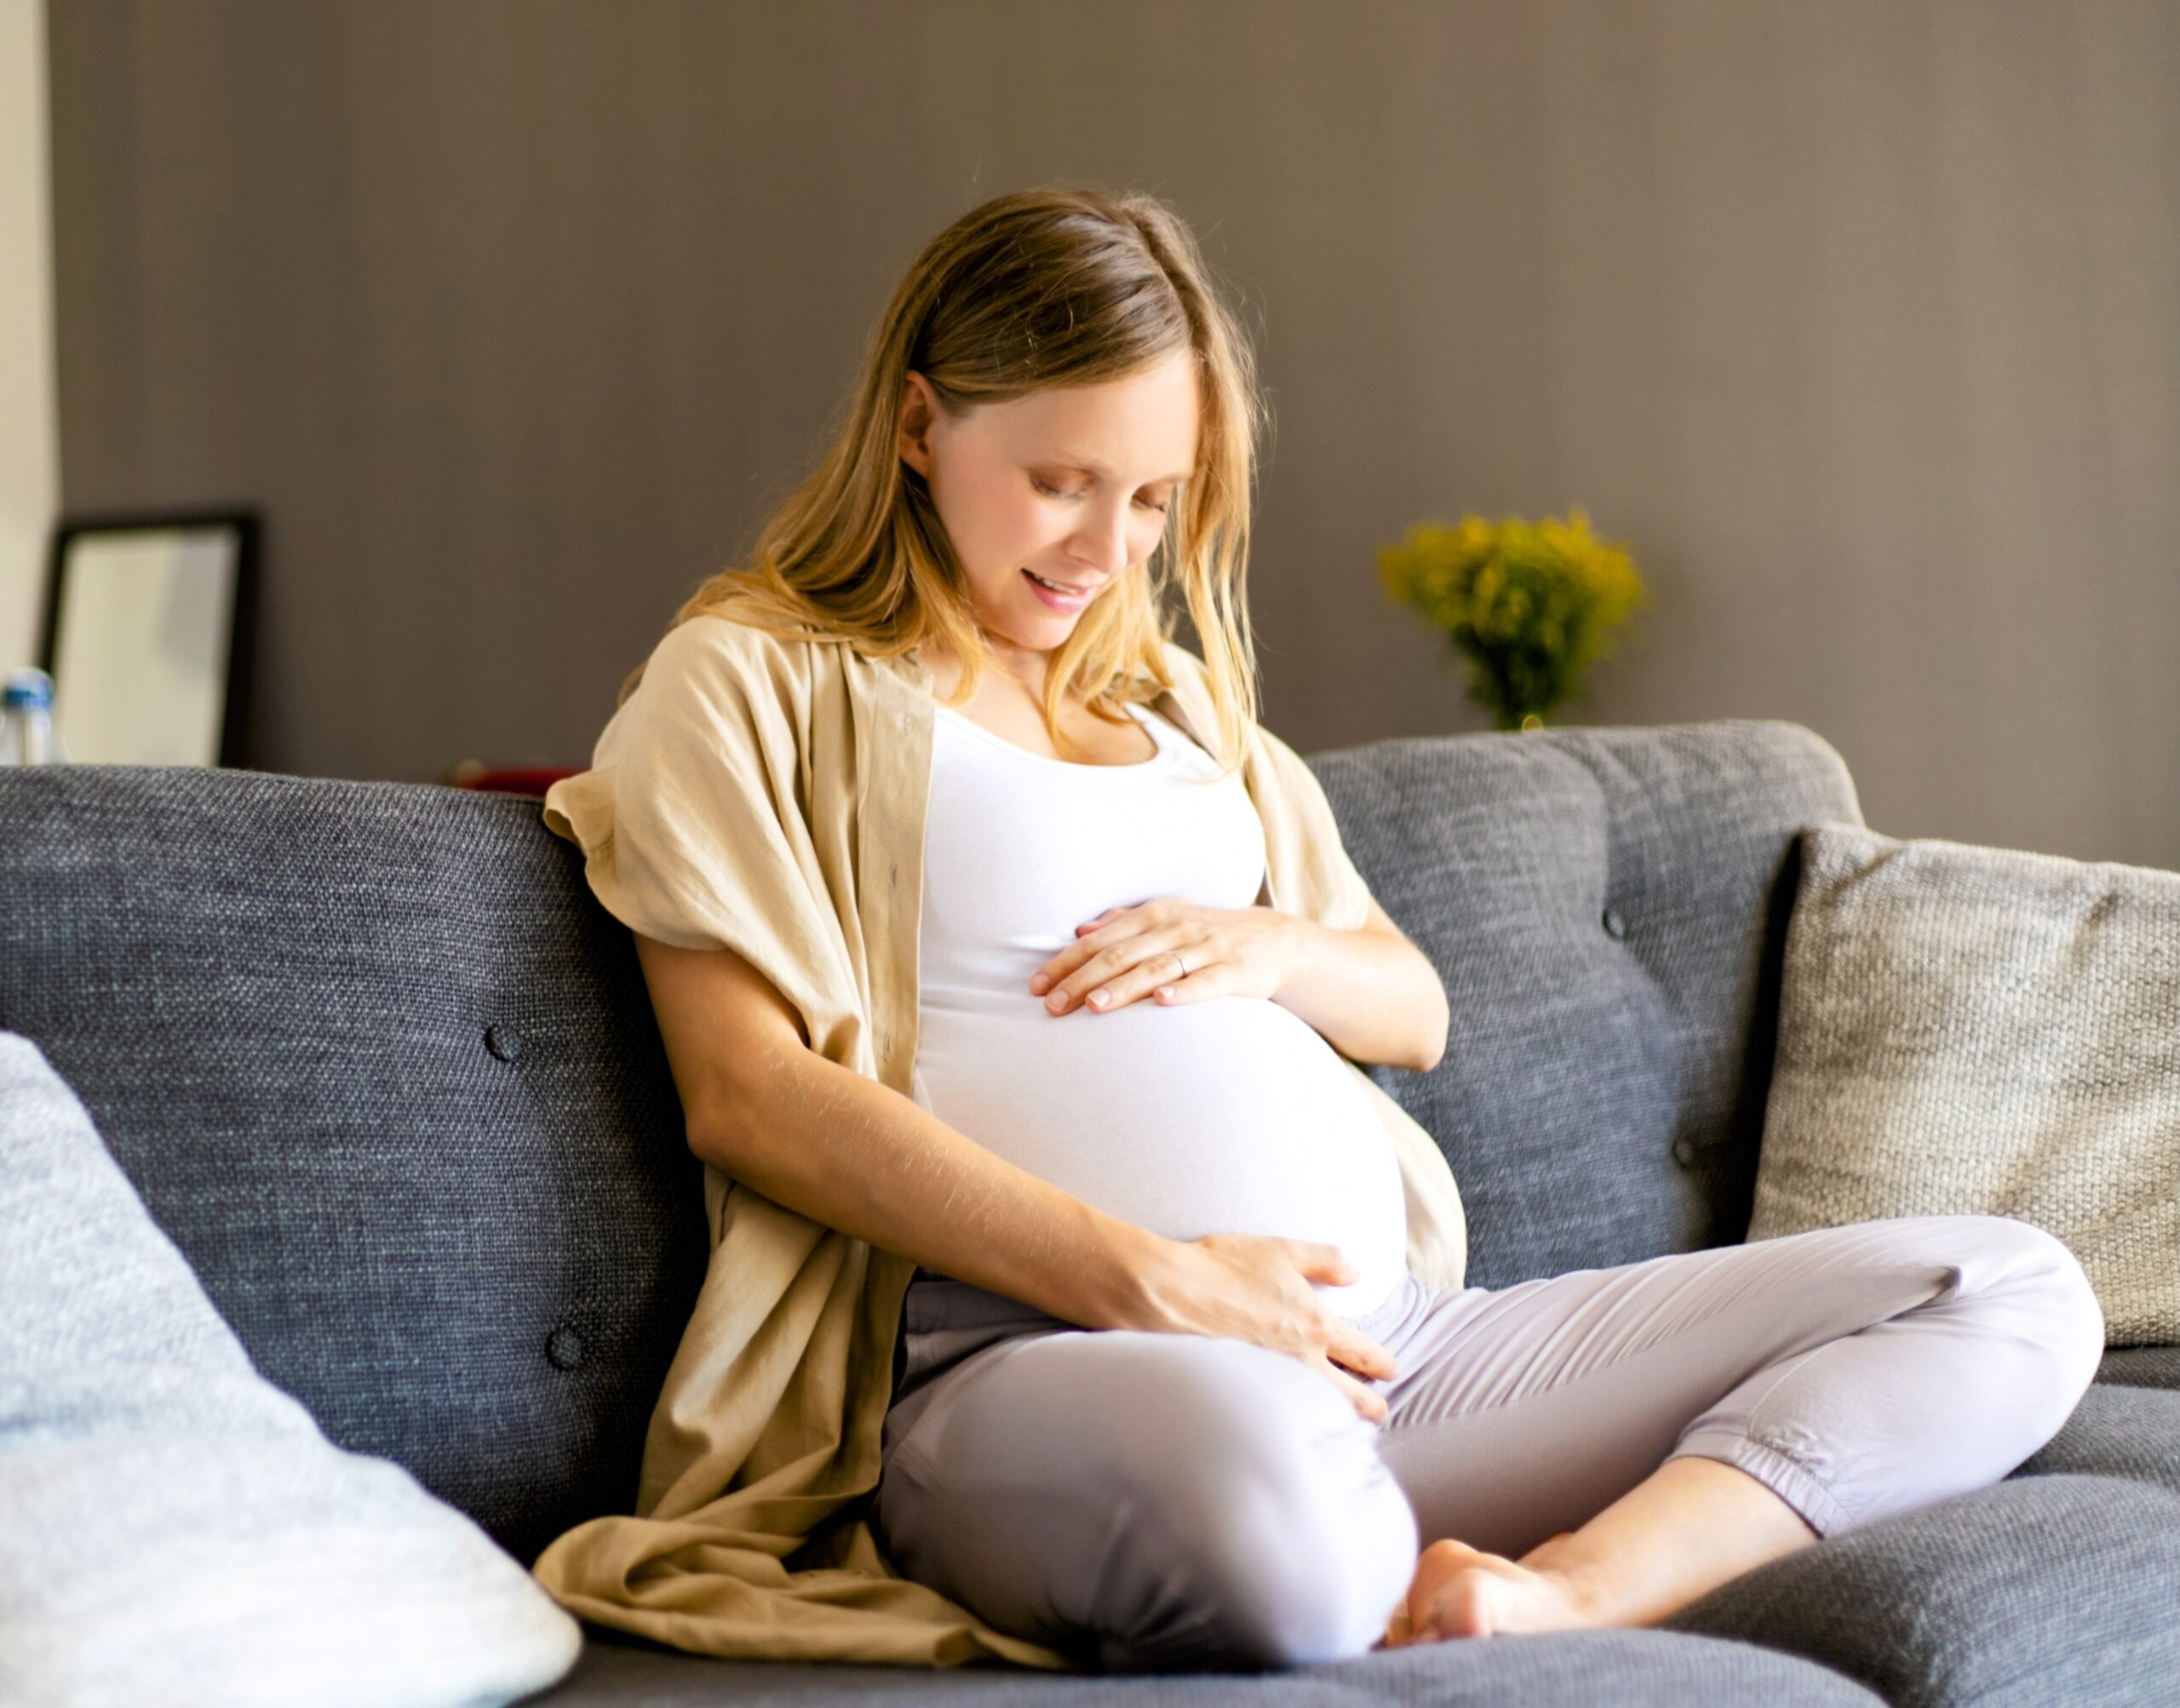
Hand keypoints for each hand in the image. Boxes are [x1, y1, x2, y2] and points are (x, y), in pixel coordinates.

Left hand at [1029, 897, 1301, 1015]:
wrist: (1275, 941)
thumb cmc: (1209, 933)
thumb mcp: (1167, 919)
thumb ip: (1123, 923)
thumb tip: (1079, 929)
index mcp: (1153, 915)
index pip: (1098, 940)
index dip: (1065, 962)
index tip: (1036, 986)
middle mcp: (1175, 927)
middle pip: (1120, 955)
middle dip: (1082, 980)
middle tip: (1051, 1006)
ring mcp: (1205, 948)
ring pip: (1156, 969)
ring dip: (1123, 988)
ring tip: (1093, 1006)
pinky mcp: (1234, 970)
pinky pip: (1206, 982)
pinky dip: (1185, 991)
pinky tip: (1163, 1002)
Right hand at [1138, 1232, 1399, 1423]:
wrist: (1170, 1296)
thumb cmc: (1223, 1267)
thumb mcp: (1280, 1250)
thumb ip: (1324, 1260)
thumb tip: (1355, 1272)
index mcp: (1315, 1326)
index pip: (1362, 1352)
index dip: (1381, 1362)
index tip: (1390, 1370)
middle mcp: (1300, 1362)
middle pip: (1348, 1396)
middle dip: (1368, 1407)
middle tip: (1378, 1414)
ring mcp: (1271, 1383)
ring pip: (1315, 1409)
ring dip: (1334, 1417)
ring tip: (1342, 1424)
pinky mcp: (1243, 1395)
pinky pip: (1279, 1414)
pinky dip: (1293, 1422)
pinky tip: (1290, 1424)